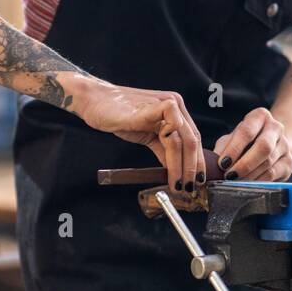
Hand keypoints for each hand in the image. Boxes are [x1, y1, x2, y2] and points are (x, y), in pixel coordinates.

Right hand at [68, 76, 205, 191]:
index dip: (196, 162)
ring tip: (178, 184)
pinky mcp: (153, 107)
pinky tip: (169, 168)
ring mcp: (165, 104)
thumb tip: (175, 170)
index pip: (193, 139)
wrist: (95, 102)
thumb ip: (162, 149)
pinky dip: (174, 151)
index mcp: (175, 109)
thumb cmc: (117, 115)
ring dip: (182, 166)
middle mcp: (175, 104)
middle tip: (189, 188)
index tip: (194, 181)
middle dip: (192, 168)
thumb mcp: (146, 135)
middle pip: (193, 140)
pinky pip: (173, 128)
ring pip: (184, 139)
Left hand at [213, 107, 291, 181]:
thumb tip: (211, 165)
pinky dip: (258, 182)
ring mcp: (285, 145)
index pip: (247, 131)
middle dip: (244, 164)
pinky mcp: (289, 162)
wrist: (272, 144)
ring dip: (249, 175)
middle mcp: (276, 128)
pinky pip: (273, 174)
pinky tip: (247, 185)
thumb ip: (223, 148)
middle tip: (229, 176)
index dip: (234, 149)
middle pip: (263, 147)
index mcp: (260, 116)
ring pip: (268, 163)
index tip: (222, 164)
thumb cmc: (245, 141)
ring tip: (235, 183)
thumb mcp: (232, 138)